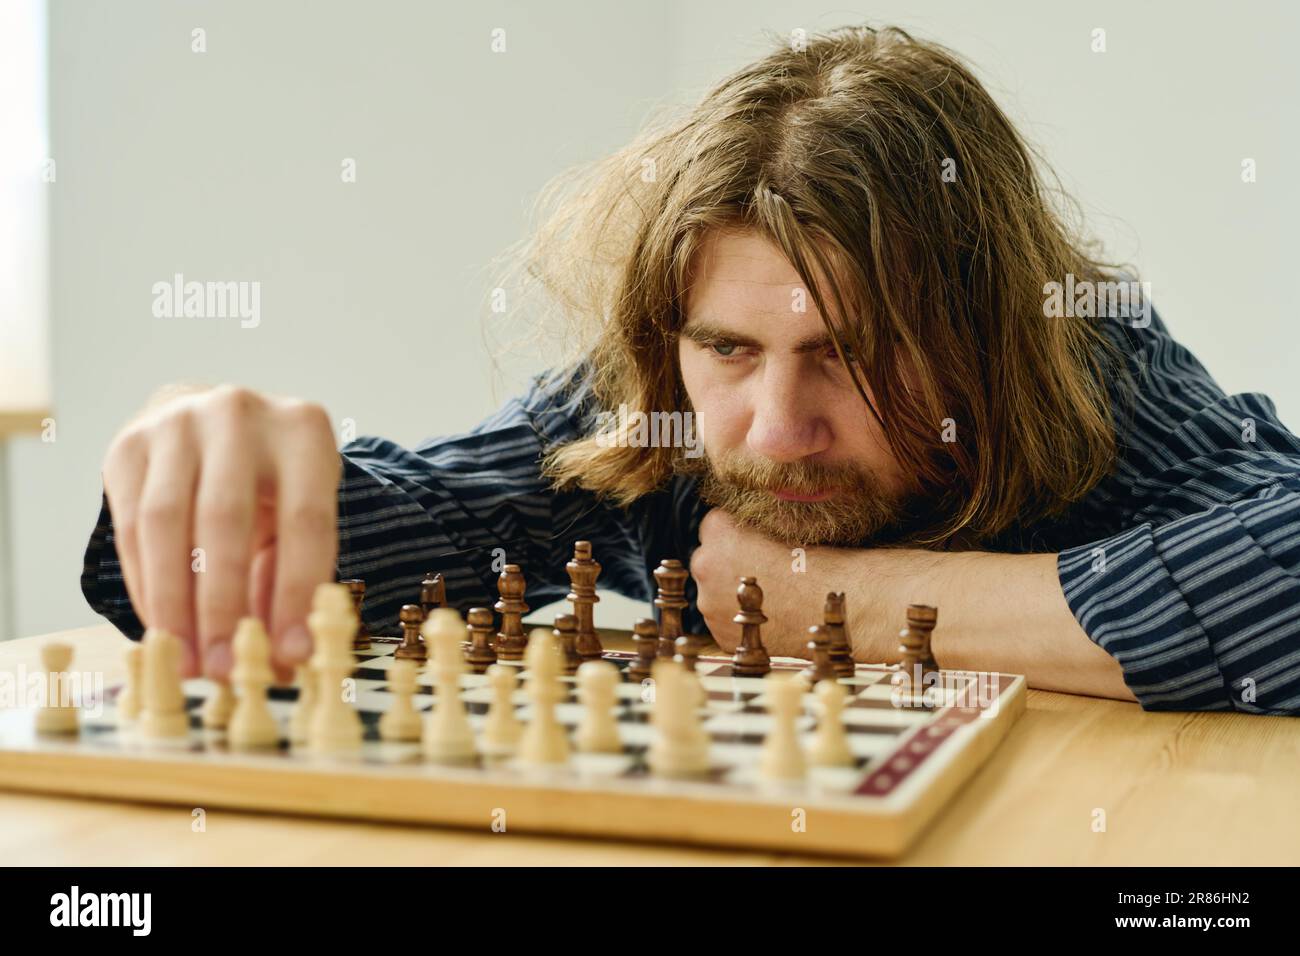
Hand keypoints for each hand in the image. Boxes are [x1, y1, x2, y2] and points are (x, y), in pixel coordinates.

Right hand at [101, 384, 341, 680]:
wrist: (210, 422)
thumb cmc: (269, 482)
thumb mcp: (298, 513)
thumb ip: (293, 578)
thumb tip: (284, 660)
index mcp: (303, 429)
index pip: (305, 520)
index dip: (296, 593)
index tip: (290, 653)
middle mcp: (238, 413)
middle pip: (225, 520)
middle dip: (222, 606)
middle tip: (222, 669)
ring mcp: (176, 423)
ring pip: (165, 524)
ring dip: (173, 604)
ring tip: (186, 662)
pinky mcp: (127, 445)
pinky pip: (129, 528)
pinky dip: (145, 587)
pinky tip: (162, 628)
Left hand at [690, 508, 870, 657]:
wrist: (835, 608)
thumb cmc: (818, 563)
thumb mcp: (784, 525)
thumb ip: (755, 524)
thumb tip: (750, 525)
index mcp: (718, 533)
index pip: (714, 526)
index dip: (736, 533)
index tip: (754, 542)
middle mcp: (705, 567)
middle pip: (709, 560)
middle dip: (728, 565)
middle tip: (764, 571)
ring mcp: (710, 605)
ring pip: (714, 594)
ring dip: (733, 594)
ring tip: (771, 596)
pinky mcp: (723, 635)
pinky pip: (727, 622)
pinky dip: (743, 619)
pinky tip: (770, 616)